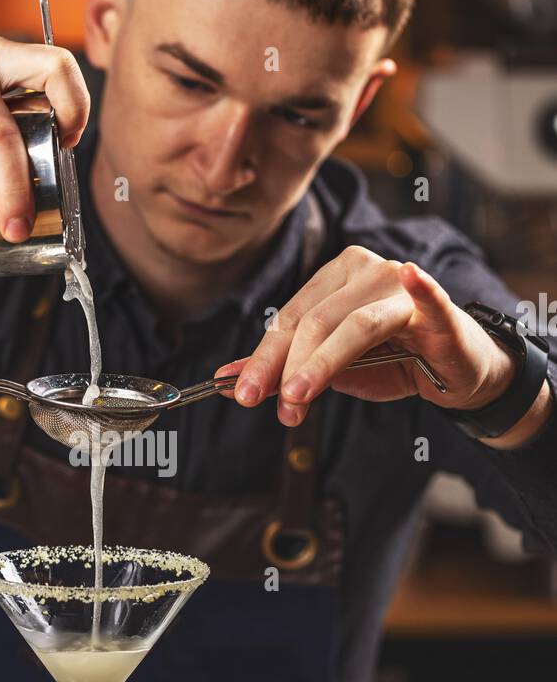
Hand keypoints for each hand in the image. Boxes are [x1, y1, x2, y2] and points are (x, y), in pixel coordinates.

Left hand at [215, 248, 519, 425]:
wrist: (453, 372)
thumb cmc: (391, 362)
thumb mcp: (331, 369)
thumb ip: (284, 369)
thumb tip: (228, 379)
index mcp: (335, 278)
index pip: (291, 319)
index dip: (264, 358)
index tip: (244, 395)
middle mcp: (365, 272)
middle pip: (315, 321)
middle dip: (288, 368)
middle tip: (277, 409)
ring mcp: (402, 286)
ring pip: (354, 324)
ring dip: (322, 363)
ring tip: (297, 397)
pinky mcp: (439, 309)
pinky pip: (428, 296)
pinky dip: (422, 288)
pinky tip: (413, 275)